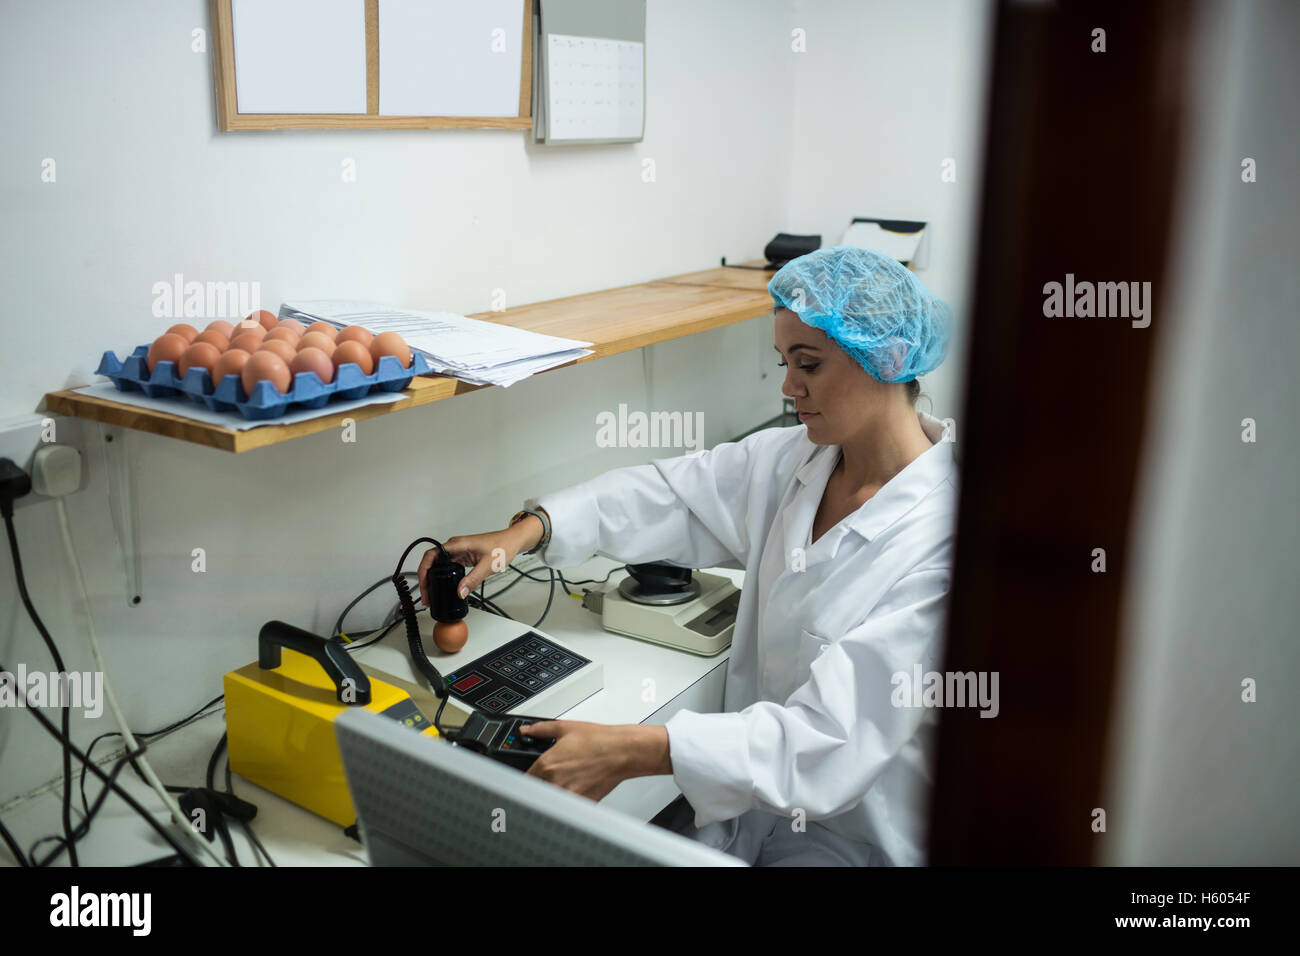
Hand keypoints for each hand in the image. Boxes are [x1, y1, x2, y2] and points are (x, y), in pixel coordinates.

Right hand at [416, 521, 537, 606]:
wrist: (513, 541)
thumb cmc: (503, 546)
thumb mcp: (488, 565)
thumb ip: (473, 579)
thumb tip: (460, 592)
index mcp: (458, 544)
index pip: (432, 555)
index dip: (424, 569)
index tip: (423, 583)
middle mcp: (455, 546)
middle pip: (432, 562)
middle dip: (426, 579)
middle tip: (426, 595)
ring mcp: (458, 552)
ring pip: (439, 566)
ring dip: (433, 579)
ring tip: (431, 595)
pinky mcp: (463, 557)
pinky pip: (448, 568)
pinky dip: (443, 578)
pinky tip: (443, 588)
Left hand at [521, 720, 670, 801]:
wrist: (623, 752)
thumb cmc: (599, 740)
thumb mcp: (566, 728)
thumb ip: (541, 730)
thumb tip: (528, 730)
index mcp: (548, 764)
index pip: (523, 778)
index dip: (525, 776)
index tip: (527, 776)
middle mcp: (556, 782)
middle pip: (535, 791)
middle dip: (539, 784)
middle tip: (550, 776)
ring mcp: (569, 795)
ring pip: (550, 800)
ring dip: (553, 793)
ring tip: (566, 780)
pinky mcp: (582, 803)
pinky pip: (568, 806)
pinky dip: (569, 799)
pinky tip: (578, 786)